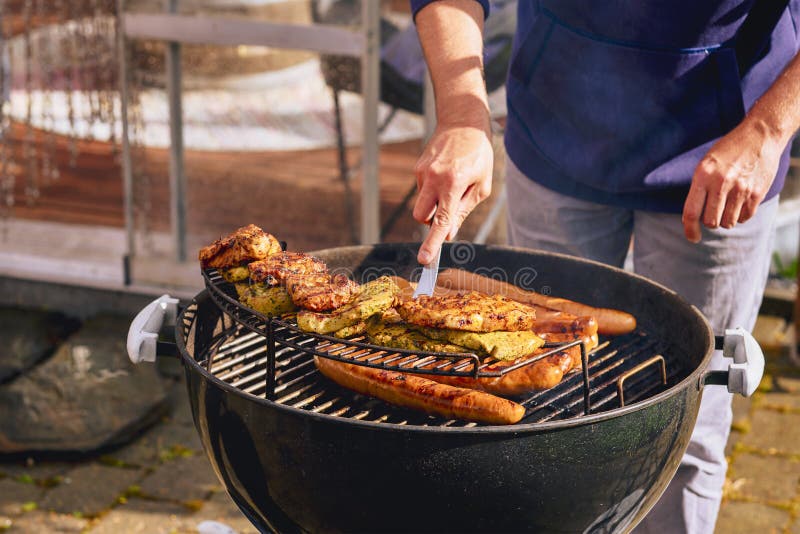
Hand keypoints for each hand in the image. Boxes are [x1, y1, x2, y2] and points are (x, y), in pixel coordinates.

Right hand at [413, 124, 493, 263]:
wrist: (463, 121)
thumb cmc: (478, 154)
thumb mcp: (482, 185)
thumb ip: (464, 210)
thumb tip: (450, 232)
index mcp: (453, 184)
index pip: (440, 221)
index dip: (432, 243)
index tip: (424, 260)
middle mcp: (433, 178)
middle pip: (421, 216)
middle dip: (431, 222)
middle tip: (448, 211)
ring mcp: (422, 172)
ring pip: (422, 203)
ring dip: (435, 203)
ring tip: (453, 182)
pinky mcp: (417, 167)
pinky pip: (422, 190)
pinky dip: (433, 190)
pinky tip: (446, 174)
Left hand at [682, 119, 783, 241]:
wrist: (760, 135)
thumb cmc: (728, 150)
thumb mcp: (706, 164)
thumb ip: (698, 188)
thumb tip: (691, 218)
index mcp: (703, 175)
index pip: (691, 212)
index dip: (689, 229)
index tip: (692, 237)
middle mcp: (721, 183)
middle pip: (710, 222)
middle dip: (710, 222)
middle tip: (713, 213)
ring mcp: (741, 189)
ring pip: (728, 223)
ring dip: (726, 220)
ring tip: (727, 205)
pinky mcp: (757, 193)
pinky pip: (744, 217)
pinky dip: (740, 215)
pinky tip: (740, 202)